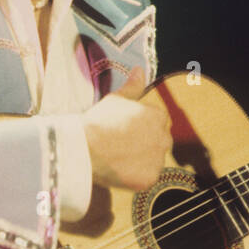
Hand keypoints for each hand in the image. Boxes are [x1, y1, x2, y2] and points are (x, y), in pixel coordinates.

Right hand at [83, 68, 170, 191]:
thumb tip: (140, 70)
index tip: (124, 131)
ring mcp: (158, 160)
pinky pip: (147, 178)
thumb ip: (132, 87)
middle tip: (121, 146)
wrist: (84, 148)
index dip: (140, 128)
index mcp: (158, 116)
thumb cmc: (98, 121)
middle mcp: (164, 137)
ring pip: (154, 161)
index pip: (157, 123)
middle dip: (145, 144)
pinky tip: (120, 171)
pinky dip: (136, 177)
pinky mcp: (150, 179)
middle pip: (158, 142)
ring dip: (142, 161)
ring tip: (119, 159)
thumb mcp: (115, 99)